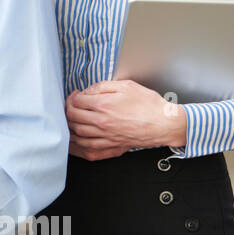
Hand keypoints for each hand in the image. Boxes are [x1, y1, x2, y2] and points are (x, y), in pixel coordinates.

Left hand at [66, 79, 186, 160]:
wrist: (165, 124)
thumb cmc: (149, 105)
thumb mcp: (127, 86)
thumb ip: (103, 86)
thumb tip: (89, 90)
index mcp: (103, 105)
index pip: (76, 101)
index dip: (73, 97)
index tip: (76, 95)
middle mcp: (101, 122)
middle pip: (73, 117)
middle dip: (68, 110)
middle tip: (71, 105)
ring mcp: (106, 136)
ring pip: (77, 134)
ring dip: (70, 126)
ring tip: (71, 120)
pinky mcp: (112, 146)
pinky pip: (89, 148)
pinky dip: (78, 145)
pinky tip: (76, 140)